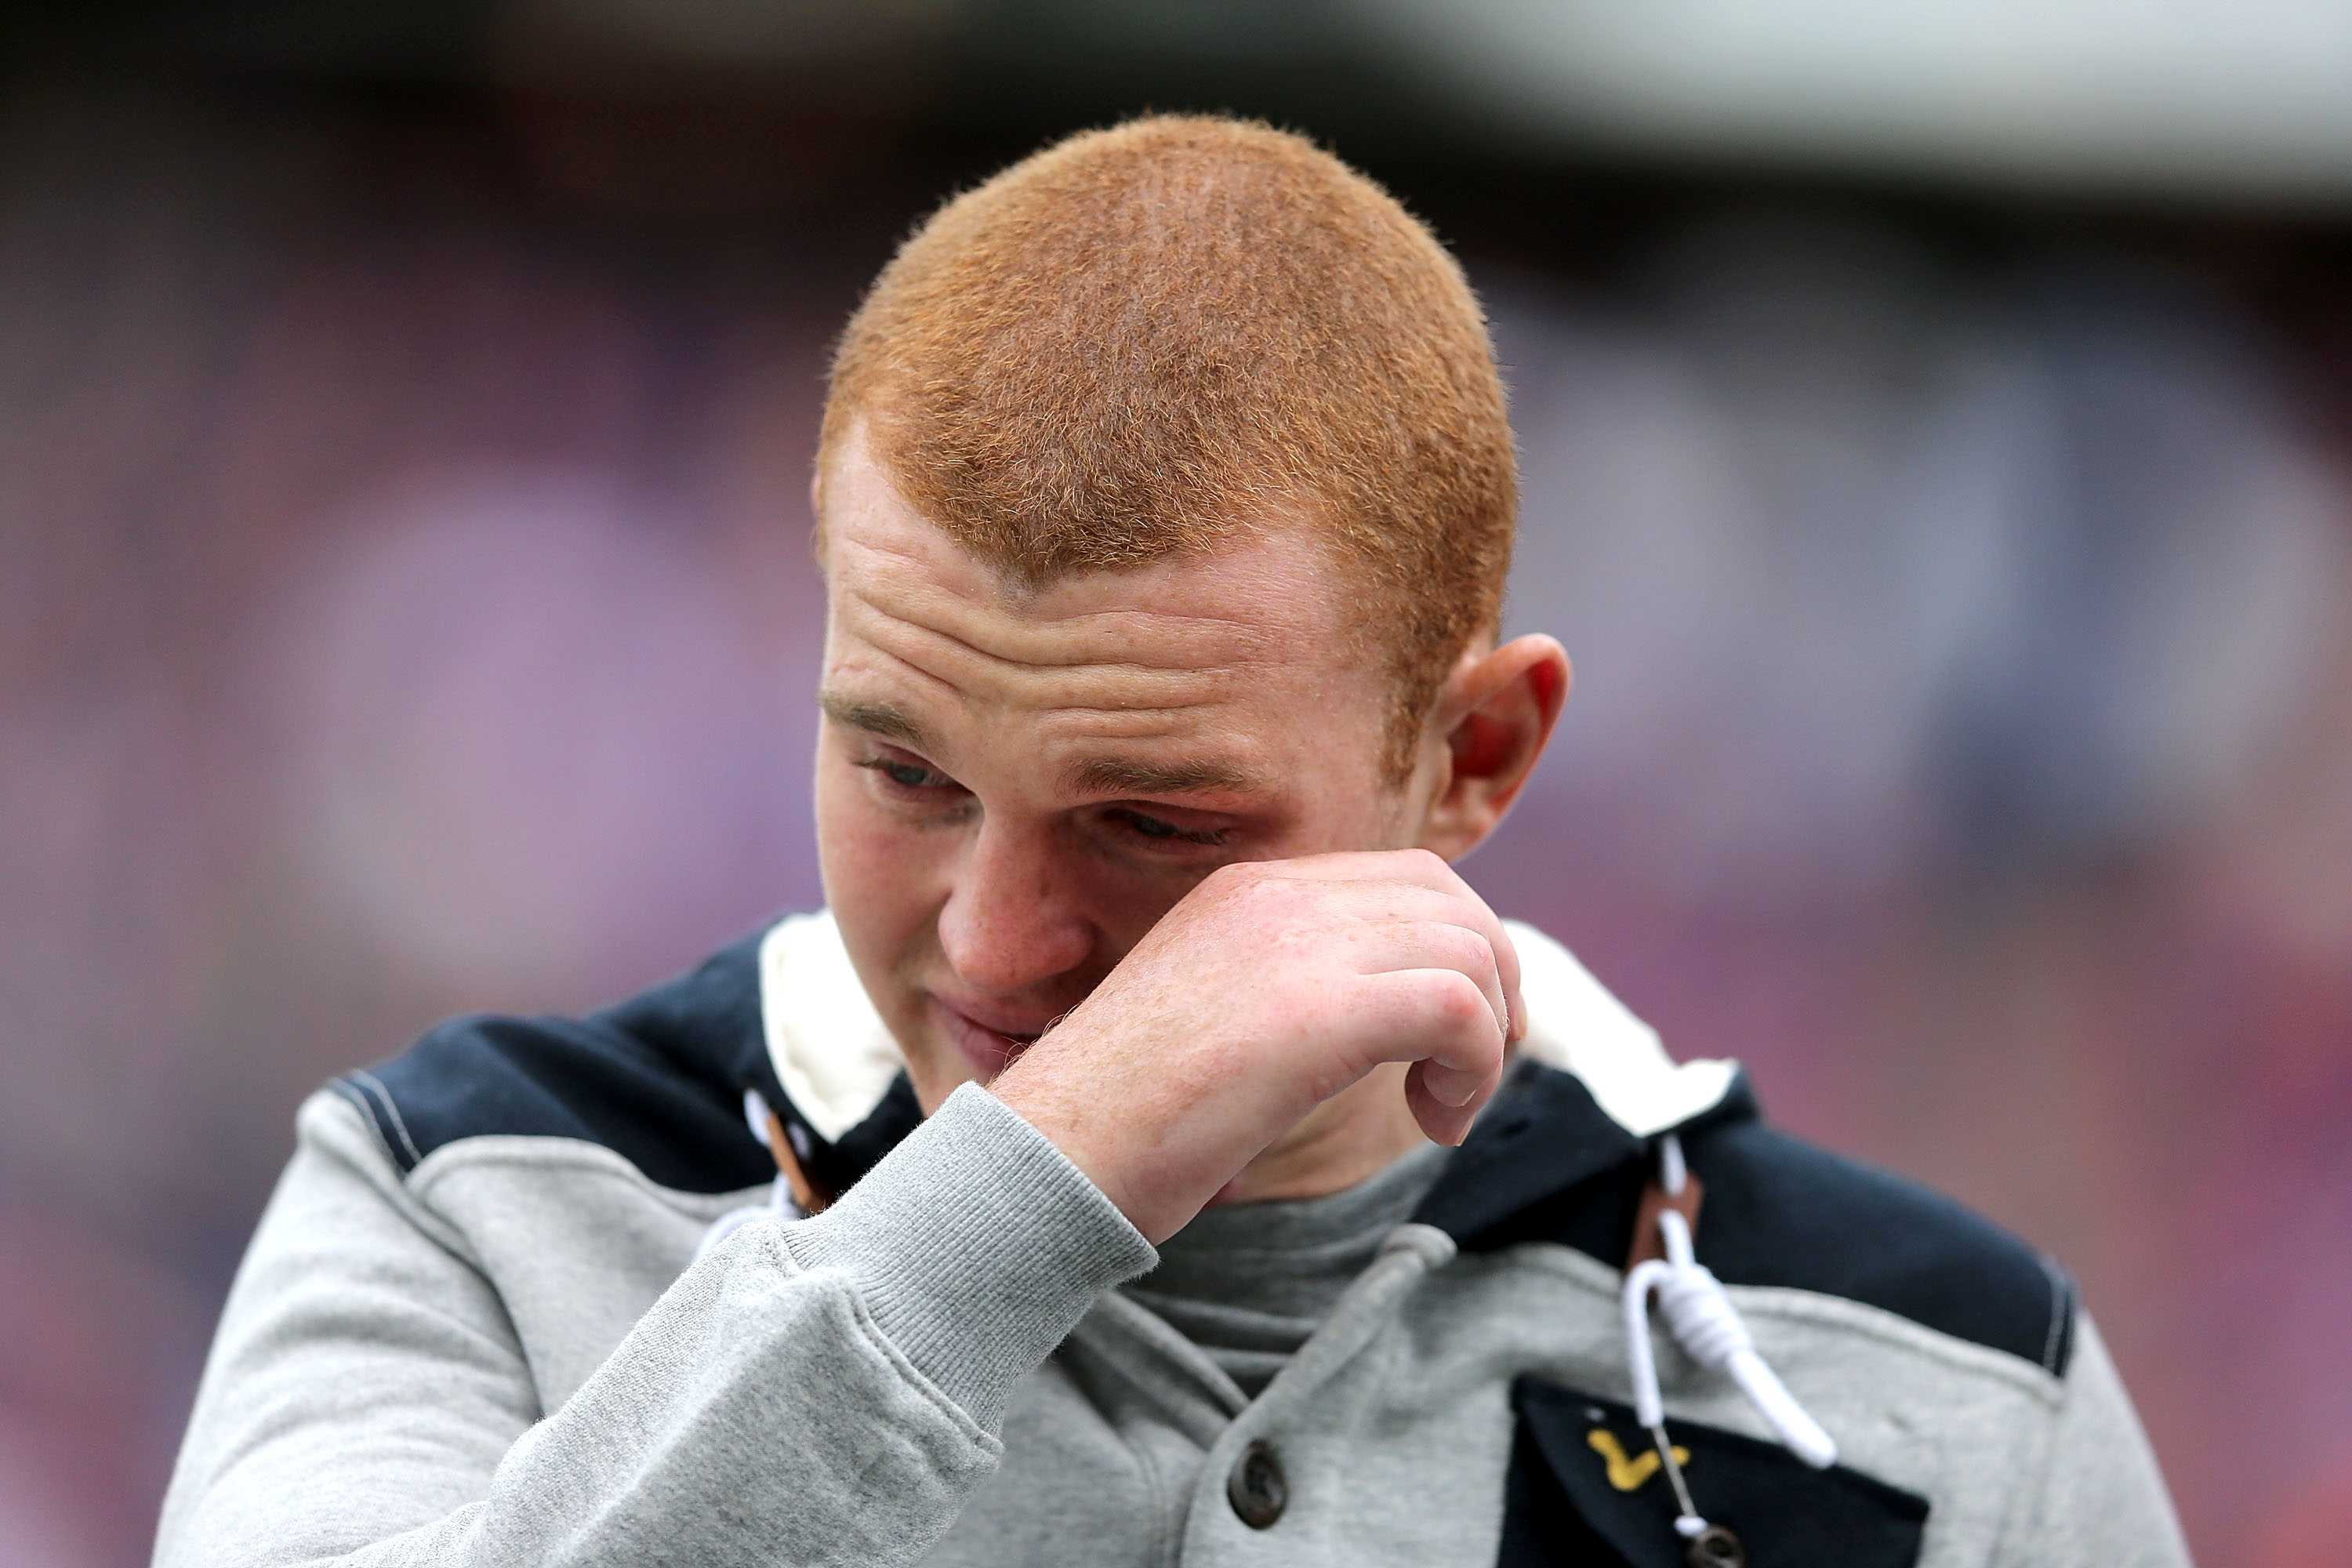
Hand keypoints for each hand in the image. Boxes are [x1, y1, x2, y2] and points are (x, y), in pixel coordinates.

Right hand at [987, 849, 1521, 1243]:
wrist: (1046, 1157)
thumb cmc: (1117, 1121)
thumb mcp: (1212, 1021)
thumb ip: (1289, 996)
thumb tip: (1390, 1023)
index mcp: (1246, 891)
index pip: (1406, 878)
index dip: (1458, 950)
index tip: (1450, 1038)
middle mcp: (1273, 896)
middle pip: (1452, 902)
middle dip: (1494, 985)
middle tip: (1469, 1073)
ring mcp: (1294, 945)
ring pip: (1470, 950)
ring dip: (1486, 1037)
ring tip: (1444, 1109)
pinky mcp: (1316, 1012)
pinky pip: (1459, 1006)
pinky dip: (1474, 1068)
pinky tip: (1435, 1122)